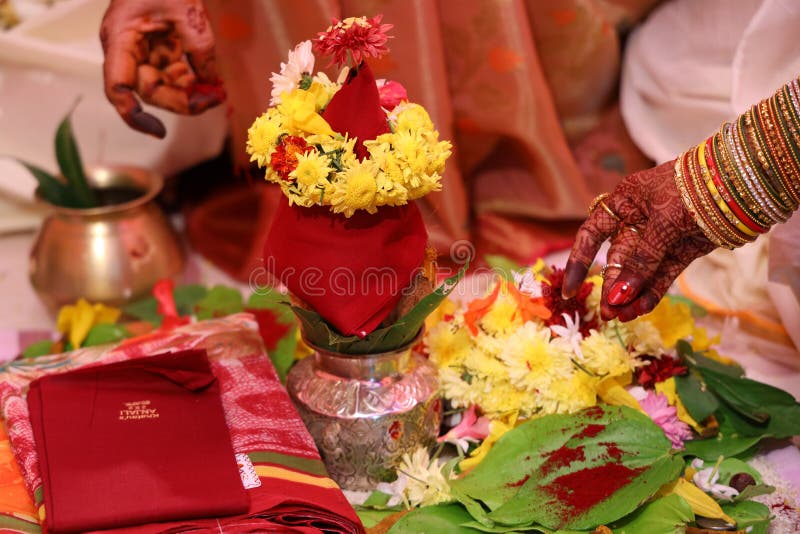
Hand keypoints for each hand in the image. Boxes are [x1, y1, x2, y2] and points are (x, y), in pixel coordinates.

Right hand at [100, 0, 224, 137]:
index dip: (133, 115)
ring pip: (165, 87)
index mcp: (120, 40)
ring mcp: (142, 51)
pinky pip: (174, 75)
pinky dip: (193, 82)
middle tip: (213, 100)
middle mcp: (127, 51)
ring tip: (217, 92)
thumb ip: (200, 49)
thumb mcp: (187, 12)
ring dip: (191, 94)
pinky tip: (212, 83)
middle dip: (181, 101)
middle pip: (150, 91)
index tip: (157, 132)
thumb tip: (212, 85)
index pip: (118, 88)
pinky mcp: (159, 50)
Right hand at [562, 160, 715, 321]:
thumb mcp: (661, 220)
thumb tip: (619, 295)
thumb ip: (641, 259)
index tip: (571, 290)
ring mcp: (660, 238)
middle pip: (617, 259)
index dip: (579, 261)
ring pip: (639, 272)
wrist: (741, 181)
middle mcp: (637, 220)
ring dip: (630, 295)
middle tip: (607, 312)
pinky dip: (652, 293)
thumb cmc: (692, 186)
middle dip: (612, 286)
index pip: (591, 234)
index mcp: (623, 202)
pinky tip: (640, 309)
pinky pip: (662, 276)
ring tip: (621, 317)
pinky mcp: (682, 251)